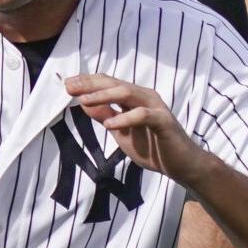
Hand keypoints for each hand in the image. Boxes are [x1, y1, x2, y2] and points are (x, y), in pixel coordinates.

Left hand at [64, 73, 209, 185]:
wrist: (182, 165)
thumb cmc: (152, 147)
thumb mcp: (120, 132)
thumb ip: (105, 116)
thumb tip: (82, 102)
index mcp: (134, 98)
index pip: (108, 83)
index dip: (87, 81)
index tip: (66, 84)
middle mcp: (145, 97)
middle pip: (114, 83)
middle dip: (90, 84)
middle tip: (69, 87)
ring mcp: (155, 107)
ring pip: (128, 93)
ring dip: (104, 96)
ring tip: (83, 101)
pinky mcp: (164, 121)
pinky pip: (143, 115)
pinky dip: (125, 118)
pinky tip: (110, 125)